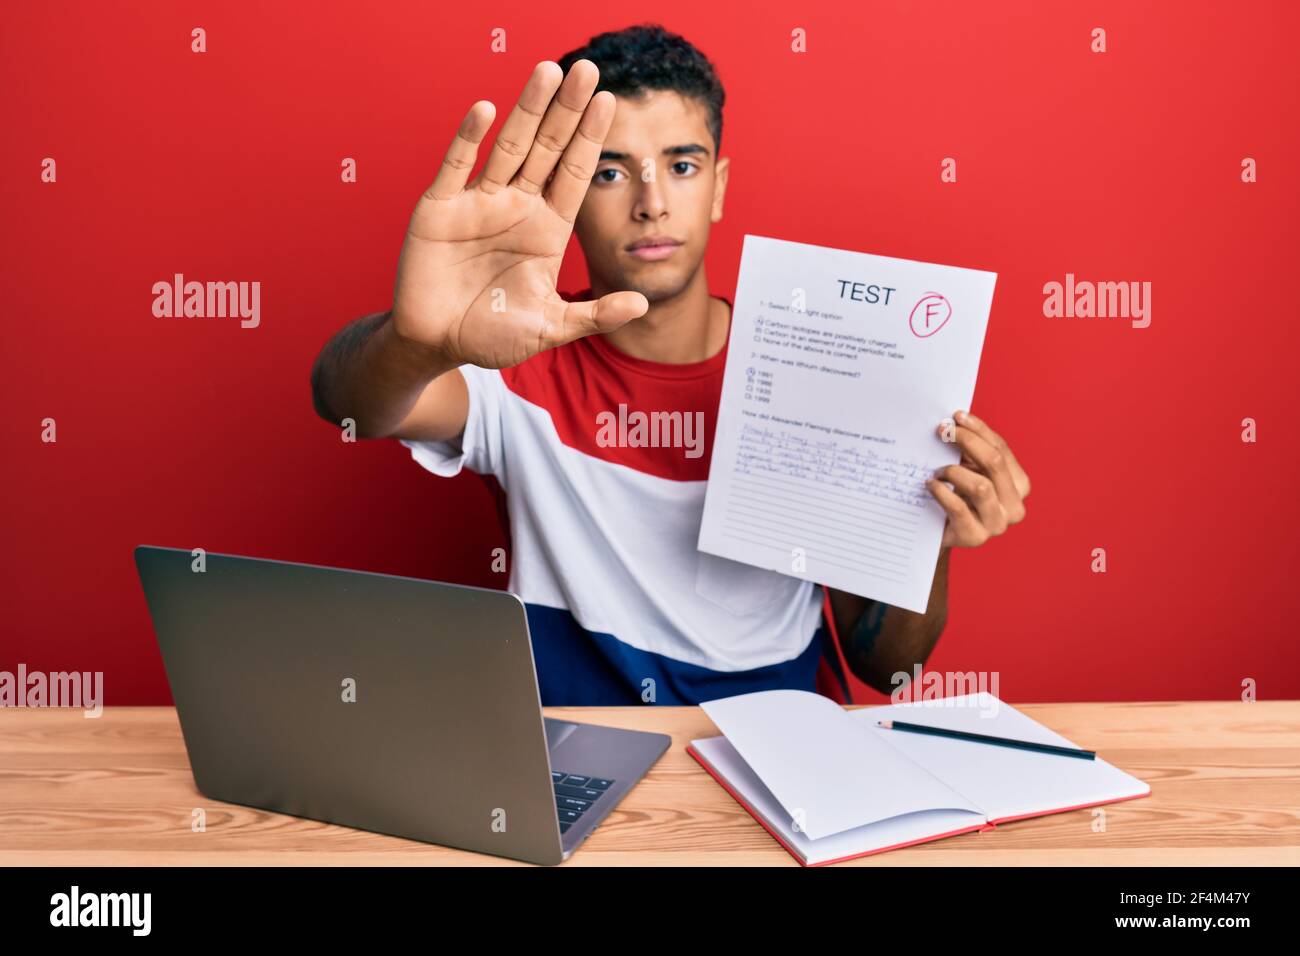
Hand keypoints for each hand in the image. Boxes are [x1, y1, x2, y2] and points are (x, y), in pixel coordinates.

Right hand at [390, 59, 648, 368]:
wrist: (436, 344)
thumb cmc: (491, 335)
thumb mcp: (549, 328)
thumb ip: (593, 316)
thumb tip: (642, 304)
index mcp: (546, 229)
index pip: (575, 175)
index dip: (590, 140)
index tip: (610, 103)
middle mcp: (516, 207)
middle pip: (547, 150)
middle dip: (567, 111)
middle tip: (587, 69)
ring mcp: (478, 204)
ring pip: (508, 147)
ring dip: (527, 110)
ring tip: (548, 71)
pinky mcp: (440, 209)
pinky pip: (456, 167)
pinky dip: (469, 139)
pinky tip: (487, 110)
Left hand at [926, 410, 1029, 547]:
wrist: (937, 534)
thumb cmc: (955, 496)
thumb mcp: (968, 470)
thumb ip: (969, 450)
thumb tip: (954, 421)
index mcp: (1019, 484)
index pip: (1001, 449)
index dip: (979, 430)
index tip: (956, 416)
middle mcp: (1015, 506)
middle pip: (994, 462)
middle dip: (967, 441)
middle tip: (942, 431)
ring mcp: (997, 524)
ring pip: (981, 486)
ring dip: (954, 472)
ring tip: (937, 470)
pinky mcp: (975, 537)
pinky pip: (959, 508)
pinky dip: (941, 492)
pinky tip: (930, 484)